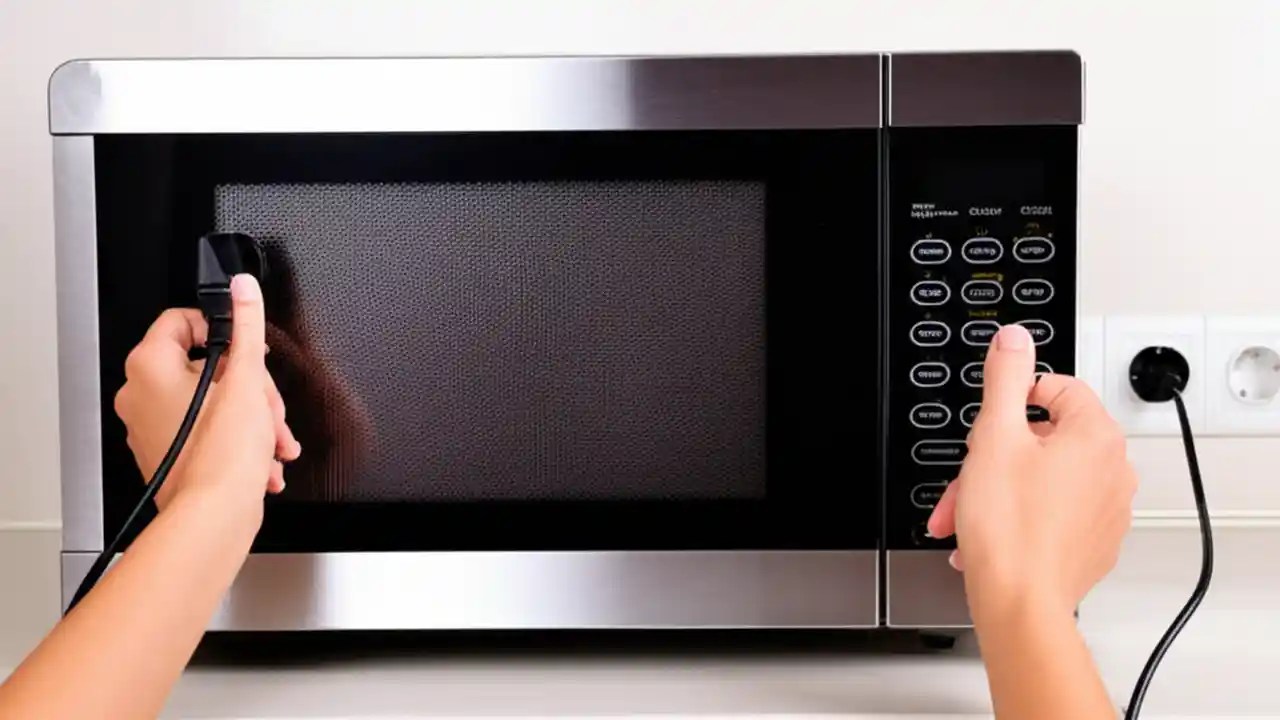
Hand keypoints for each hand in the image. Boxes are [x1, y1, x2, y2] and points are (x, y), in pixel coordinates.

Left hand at [113, 275, 300, 509]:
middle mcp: (140, 394)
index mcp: (150, 366)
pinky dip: (236, 439)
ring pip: (210, 403)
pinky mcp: (166, 454)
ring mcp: (150, 427)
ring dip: (251, 417)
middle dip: (250, 388)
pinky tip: (261, 456)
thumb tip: (242, 288)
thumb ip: (246, 325)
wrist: (216, 514)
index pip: (181, 320)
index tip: (246, 348)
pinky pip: (205, 432)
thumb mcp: (246, 377)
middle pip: (205, 366)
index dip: (222, 329)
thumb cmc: (222, 453)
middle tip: (267, 405)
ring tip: (272, 438)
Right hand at [926, 323, 1137, 622]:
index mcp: (1095, 435)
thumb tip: (1014, 338)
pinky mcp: (1094, 543)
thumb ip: (1004, 377)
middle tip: (968, 476)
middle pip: (1046, 438)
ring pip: (1044, 478)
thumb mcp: (993, 436)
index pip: (1057, 388)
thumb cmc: (1009, 528)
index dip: (1013, 401)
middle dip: (994, 456)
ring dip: (999, 489)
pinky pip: (1053, 514)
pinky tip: (987, 534)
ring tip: (967, 513)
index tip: (991, 425)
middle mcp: (1114, 470)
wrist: (1020, 602)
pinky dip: (1019, 518)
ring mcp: (1108, 510)